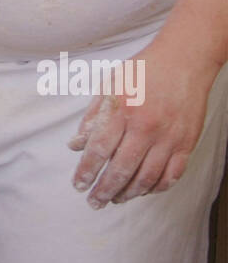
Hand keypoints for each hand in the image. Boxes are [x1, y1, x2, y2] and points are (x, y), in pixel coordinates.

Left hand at [67, 41, 219, 208]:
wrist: (184, 60)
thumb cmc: (144, 70)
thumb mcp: (110, 84)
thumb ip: (93, 116)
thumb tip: (76, 145)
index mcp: (123, 109)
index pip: (99, 149)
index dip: (86, 171)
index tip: (78, 185)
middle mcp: (146, 126)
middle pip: (121, 169)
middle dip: (104, 190)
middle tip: (94, 202)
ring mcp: (169, 137)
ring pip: (147, 177)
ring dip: (128, 193)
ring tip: (116, 199)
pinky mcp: (186, 143)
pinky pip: (172, 175)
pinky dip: (156, 187)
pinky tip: (144, 190)